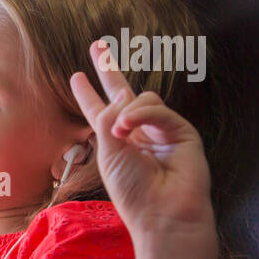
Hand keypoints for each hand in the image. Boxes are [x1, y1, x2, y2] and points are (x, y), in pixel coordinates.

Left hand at [69, 40, 213, 238]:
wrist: (163, 213)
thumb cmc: (132, 191)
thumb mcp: (108, 153)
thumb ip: (110, 119)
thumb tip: (124, 93)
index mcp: (114, 142)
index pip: (99, 111)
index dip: (88, 93)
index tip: (77, 76)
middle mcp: (136, 134)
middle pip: (123, 94)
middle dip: (109, 70)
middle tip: (98, 45)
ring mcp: (160, 132)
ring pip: (142, 100)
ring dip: (126, 112)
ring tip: (119, 134)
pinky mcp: (181, 132)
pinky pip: (158, 111)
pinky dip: (141, 116)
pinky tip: (128, 129)